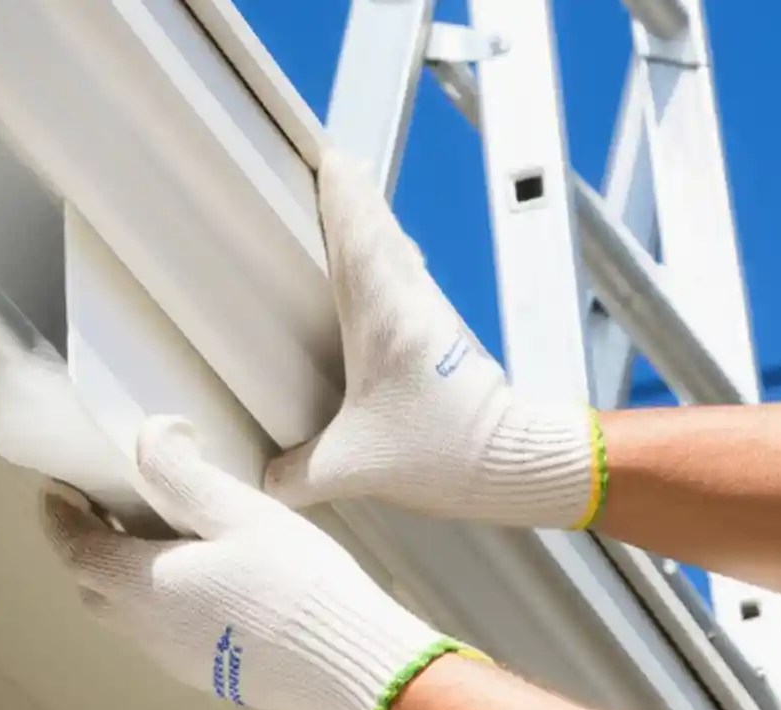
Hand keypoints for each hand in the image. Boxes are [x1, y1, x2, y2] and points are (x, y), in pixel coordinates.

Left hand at [41, 417, 477, 709]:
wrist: (351, 666)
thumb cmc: (296, 590)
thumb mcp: (237, 512)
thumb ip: (182, 471)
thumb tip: (149, 434)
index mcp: (145, 587)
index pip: (75, 551)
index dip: (57, 518)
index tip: (54, 491)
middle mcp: (150, 630)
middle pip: (93, 586)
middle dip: (86, 545)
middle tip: (100, 507)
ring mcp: (179, 657)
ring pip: (128, 613)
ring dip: (123, 572)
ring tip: (153, 532)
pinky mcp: (210, 670)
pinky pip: (162, 630)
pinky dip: (158, 597)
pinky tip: (200, 573)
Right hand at [264, 151, 605, 529]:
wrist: (517, 462)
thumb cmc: (446, 456)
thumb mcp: (353, 470)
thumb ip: (296, 477)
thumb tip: (263, 480)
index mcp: (383, 323)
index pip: (357, 240)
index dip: (341, 196)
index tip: (328, 158)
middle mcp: (410, 306)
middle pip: (378, 231)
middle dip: (353, 194)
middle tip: (331, 161)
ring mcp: (432, 316)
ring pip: (397, 248)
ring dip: (373, 220)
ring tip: (350, 197)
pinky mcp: (445, 333)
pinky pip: (409, 273)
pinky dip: (390, 251)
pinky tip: (382, 258)